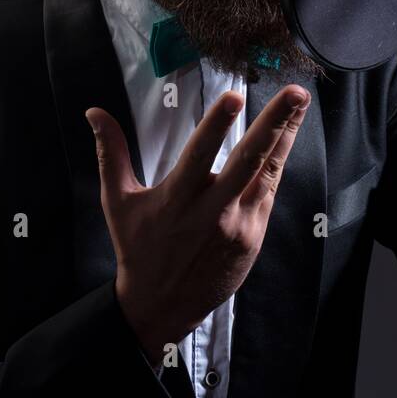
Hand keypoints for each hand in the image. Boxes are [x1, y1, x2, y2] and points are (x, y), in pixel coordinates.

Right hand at [84, 85, 310, 365]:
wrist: (162, 305)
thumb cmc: (138, 247)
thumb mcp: (117, 201)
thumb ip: (111, 153)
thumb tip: (94, 111)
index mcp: (177, 198)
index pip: (200, 155)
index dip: (217, 125)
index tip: (235, 97)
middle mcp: (212, 210)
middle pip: (248, 160)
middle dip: (274, 123)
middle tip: (295, 92)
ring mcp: (238, 224)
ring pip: (267, 171)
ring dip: (287, 134)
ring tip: (301, 100)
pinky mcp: (253, 235)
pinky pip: (268, 190)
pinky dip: (278, 160)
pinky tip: (289, 133)